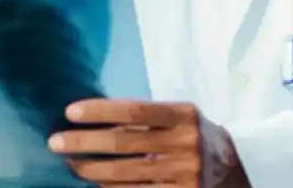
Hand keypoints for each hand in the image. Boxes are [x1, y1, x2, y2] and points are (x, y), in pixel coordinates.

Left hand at [47, 99, 248, 187]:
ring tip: (71, 165)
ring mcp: (185, 175)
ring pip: (125, 174)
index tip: (70, 112)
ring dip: (91, 170)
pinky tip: (96, 184)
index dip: (100, 111)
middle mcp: (186, 144)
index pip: (134, 111)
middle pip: (124, 143)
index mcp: (183, 116)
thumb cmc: (194, 137)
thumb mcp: (179, 119)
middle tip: (55, 142)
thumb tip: (94, 121)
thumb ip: (146, 120)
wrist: (237, 170)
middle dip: (84, 143)